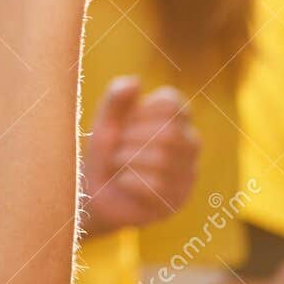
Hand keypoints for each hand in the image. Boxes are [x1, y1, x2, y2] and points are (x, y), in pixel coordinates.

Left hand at [83, 78, 200, 234]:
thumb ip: (117, 99)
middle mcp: (189, 145)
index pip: (172, 103)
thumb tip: (137, 81)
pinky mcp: (177, 201)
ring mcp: (187, 175)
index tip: (126, 121)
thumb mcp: (106, 122)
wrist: (94, 194)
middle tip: (118, 146)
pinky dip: (129, 181)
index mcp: (176, 119)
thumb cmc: (105, 153)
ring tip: (118, 164)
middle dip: (133, 138)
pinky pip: (156, 187)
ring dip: (127, 160)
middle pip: (170, 133)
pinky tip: (123, 182)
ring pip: (163, 160)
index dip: (142, 111)